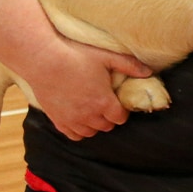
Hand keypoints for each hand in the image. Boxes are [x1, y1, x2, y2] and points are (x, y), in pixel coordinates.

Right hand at [23, 40, 152, 140]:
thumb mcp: (107, 57)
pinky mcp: (57, 120)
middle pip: (107, 126)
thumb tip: (149, 72)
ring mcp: (72, 120)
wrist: (43, 60)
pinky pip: (73, 135)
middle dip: (109, 117)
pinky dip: (78, 130)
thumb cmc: (76, 56)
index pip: (121, 118)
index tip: (118, 102)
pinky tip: (78, 118)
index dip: (122, 110)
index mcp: (104, 103)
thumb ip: (129, 65)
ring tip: (92, 111)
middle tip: (105, 104)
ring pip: (90, 132)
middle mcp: (89, 116)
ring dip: (94, 124)